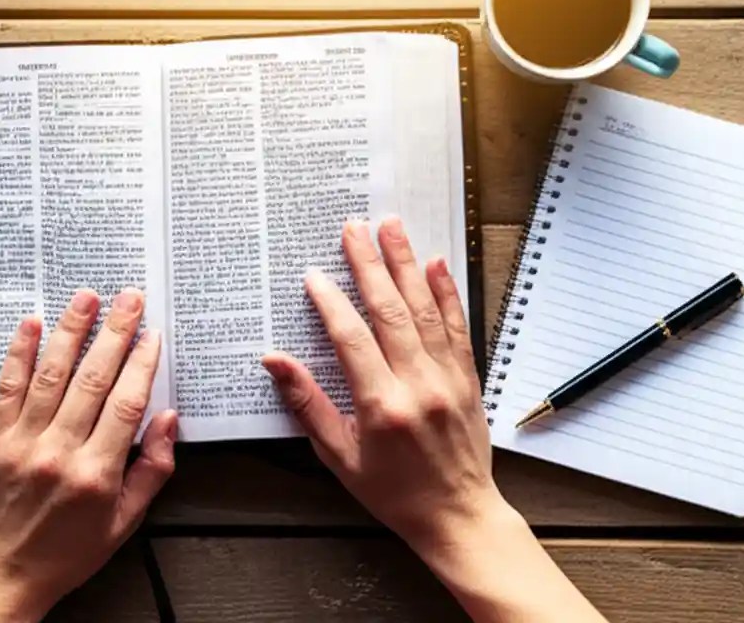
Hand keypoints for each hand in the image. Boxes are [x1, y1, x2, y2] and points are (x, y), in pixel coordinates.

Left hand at [0, 288, 177, 622]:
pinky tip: (31, 324)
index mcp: (96, 473)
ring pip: (51, 374)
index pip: (125, 403)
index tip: (153, 334)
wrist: (5, 573)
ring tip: (87, 297)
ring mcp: (23, 443)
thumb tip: (169, 418)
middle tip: (129, 298)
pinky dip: (19, 353)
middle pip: (92, 379)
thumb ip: (153, 469)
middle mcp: (59, 452)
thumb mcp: (126, 521)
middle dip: (114, 332)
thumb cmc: (70, 551)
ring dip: (71, 330)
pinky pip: (8, 388)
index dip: (141, 364)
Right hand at [265, 219, 606, 622]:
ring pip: (425, 310)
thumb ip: (308, 406)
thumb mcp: (339, 458)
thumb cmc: (394, 493)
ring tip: (392, 228)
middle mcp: (420, 385)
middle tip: (354, 228)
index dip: (330, 303)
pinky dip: (446, 293)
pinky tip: (435, 264)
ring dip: (407, 264)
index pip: (352, 339)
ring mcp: (449, 379)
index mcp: (383, 407)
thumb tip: (274, 362)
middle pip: (391, 311)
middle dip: (370, 265)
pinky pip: (457, 326)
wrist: (458, 516)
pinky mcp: (468, 378)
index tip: (313, 275)